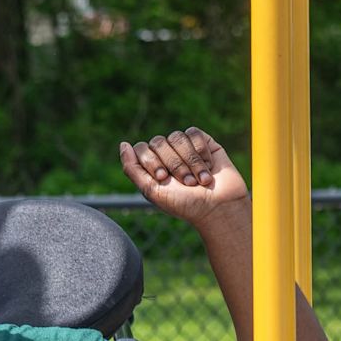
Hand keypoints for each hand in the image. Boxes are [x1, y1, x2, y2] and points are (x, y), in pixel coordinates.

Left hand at [119, 127, 247, 229]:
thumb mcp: (151, 190)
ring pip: (176, 137)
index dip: (151, 161)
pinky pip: (194, 134)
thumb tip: (123, 144)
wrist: (218, 206)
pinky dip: (200, 152)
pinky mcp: (203, 142)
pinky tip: (208, 166)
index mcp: (151, 168)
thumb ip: (132, 169)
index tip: (163, 179)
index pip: (141, 148)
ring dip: (189, 161)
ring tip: (198, 180)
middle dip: (172, 164)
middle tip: (185, 183)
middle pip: (158, 141)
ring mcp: (184, 148)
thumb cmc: (184, 204)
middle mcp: (166, 156)